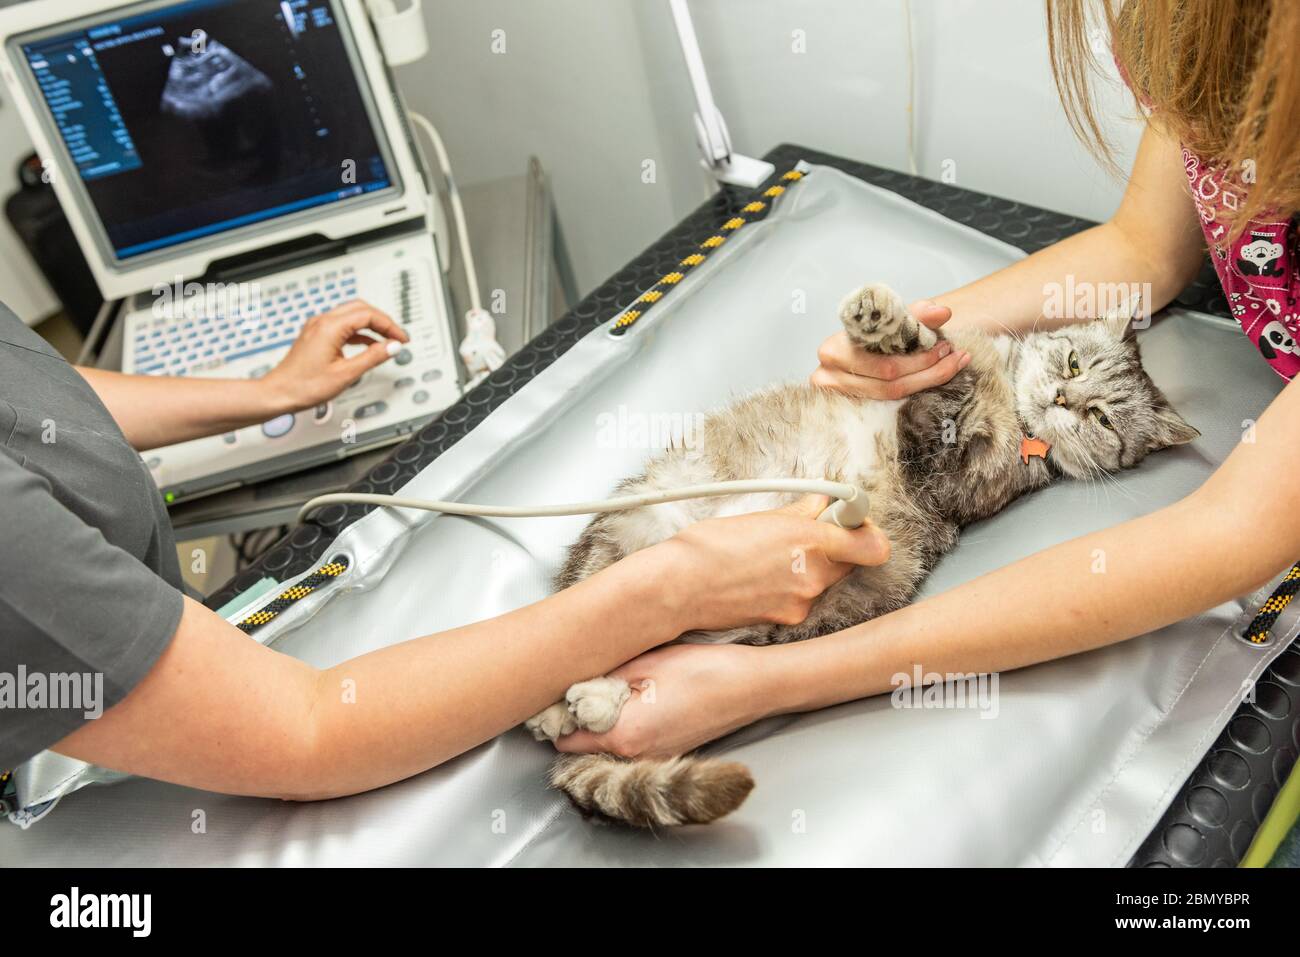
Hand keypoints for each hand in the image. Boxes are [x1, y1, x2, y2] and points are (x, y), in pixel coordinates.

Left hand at [259, 300, 409, 411]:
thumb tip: (392, 347)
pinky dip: (359, 332)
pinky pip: (343, 325)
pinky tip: (369, 345)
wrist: (279, 393)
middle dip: (382, 321)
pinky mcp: (316, 335)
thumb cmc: (304, 386)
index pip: (368, 315)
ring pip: (352, 315)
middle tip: (397, 337)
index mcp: (330, 327)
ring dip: (371, 325)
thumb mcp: (346, 374)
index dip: (389, 326)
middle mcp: (322, 322)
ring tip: (387, 341)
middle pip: (361, 309)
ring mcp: (318, 327)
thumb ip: (373, 357)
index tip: (401, 339)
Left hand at [555, 643, 766, 757]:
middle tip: (579, 682)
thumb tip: (573, 682)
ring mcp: (654, 757)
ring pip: (607, 744)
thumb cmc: (705, 671)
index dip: (556, 715)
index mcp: (624, 735)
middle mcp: (636, 755)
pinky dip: (622, 724)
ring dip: (600, 720)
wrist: (752, 686)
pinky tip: (632, 695)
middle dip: (577, 717)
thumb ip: (605, 677)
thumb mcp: (646, 662)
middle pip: (584, 745)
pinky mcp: (668, 751)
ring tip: (607, 685)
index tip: (556, 690)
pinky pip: (630, 743)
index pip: (566, 740)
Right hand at [656, 494, 889, 631]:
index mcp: (810, 540)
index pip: (871, 543)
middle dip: (835, 547)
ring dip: (809, 568)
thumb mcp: (759, 517)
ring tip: (769, 560)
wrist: (680, 588)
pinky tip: (760, 579)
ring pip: (823, 580)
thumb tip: (821, 505)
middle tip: (804, 535)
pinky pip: (802, 599)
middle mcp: (813, 575)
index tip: (851, 522)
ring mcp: (802, 601)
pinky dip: (789, 588)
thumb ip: (800, 512)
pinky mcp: (788, 619)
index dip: (865, 530)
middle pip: (850, 561)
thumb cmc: (709, 548)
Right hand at [811, 299, 968, 397]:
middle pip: (888, 381)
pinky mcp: (845, 410)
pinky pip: (885, 406)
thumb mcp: (888, 320)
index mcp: (834, 349)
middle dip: (928, 370)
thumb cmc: (867, 337)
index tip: (946, 346)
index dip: (918, 356)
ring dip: (925, 381)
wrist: (850, 352)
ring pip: (889, 396)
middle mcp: (828, 375)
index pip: (882, 358)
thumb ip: (916, 314)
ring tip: (950, 366)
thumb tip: (943, 312)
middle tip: (954, 358)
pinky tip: (932, 381)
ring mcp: (835, 397)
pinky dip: (913, 393)